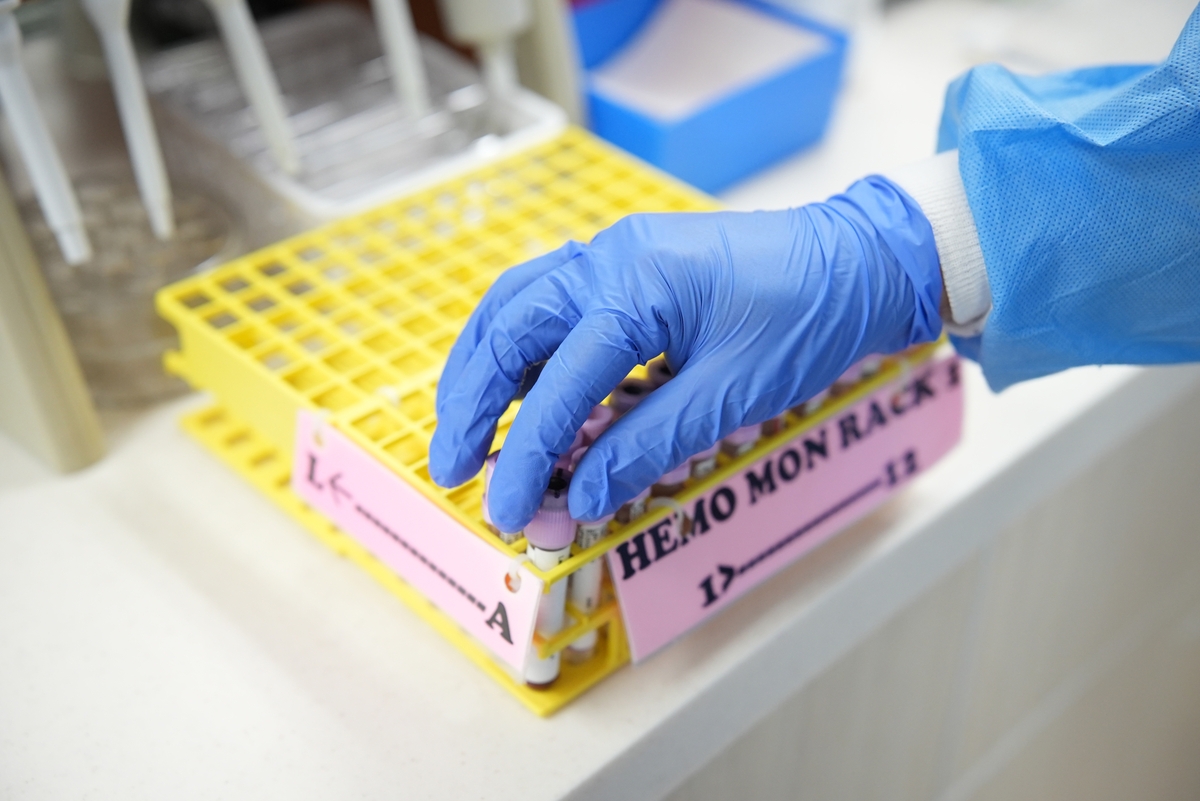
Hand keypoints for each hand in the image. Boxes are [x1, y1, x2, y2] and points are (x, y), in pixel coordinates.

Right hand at [430, 176, 942, 530]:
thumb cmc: (808, 319)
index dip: (526, 456)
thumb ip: (647, 446)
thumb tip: (578, 497)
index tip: (506, 512)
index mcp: (635, 286)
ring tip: (464, 427)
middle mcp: (608, 259)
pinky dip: (519, 346)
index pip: (556, 384)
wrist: (860, 260)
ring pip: (516, 306)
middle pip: (507, 329)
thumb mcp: (731, 395)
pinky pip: (549, 300)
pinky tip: (513, 385)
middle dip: (471, 402)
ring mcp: (614, 254)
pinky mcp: (627, 267)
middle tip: (452, 466)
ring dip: (483, 367)